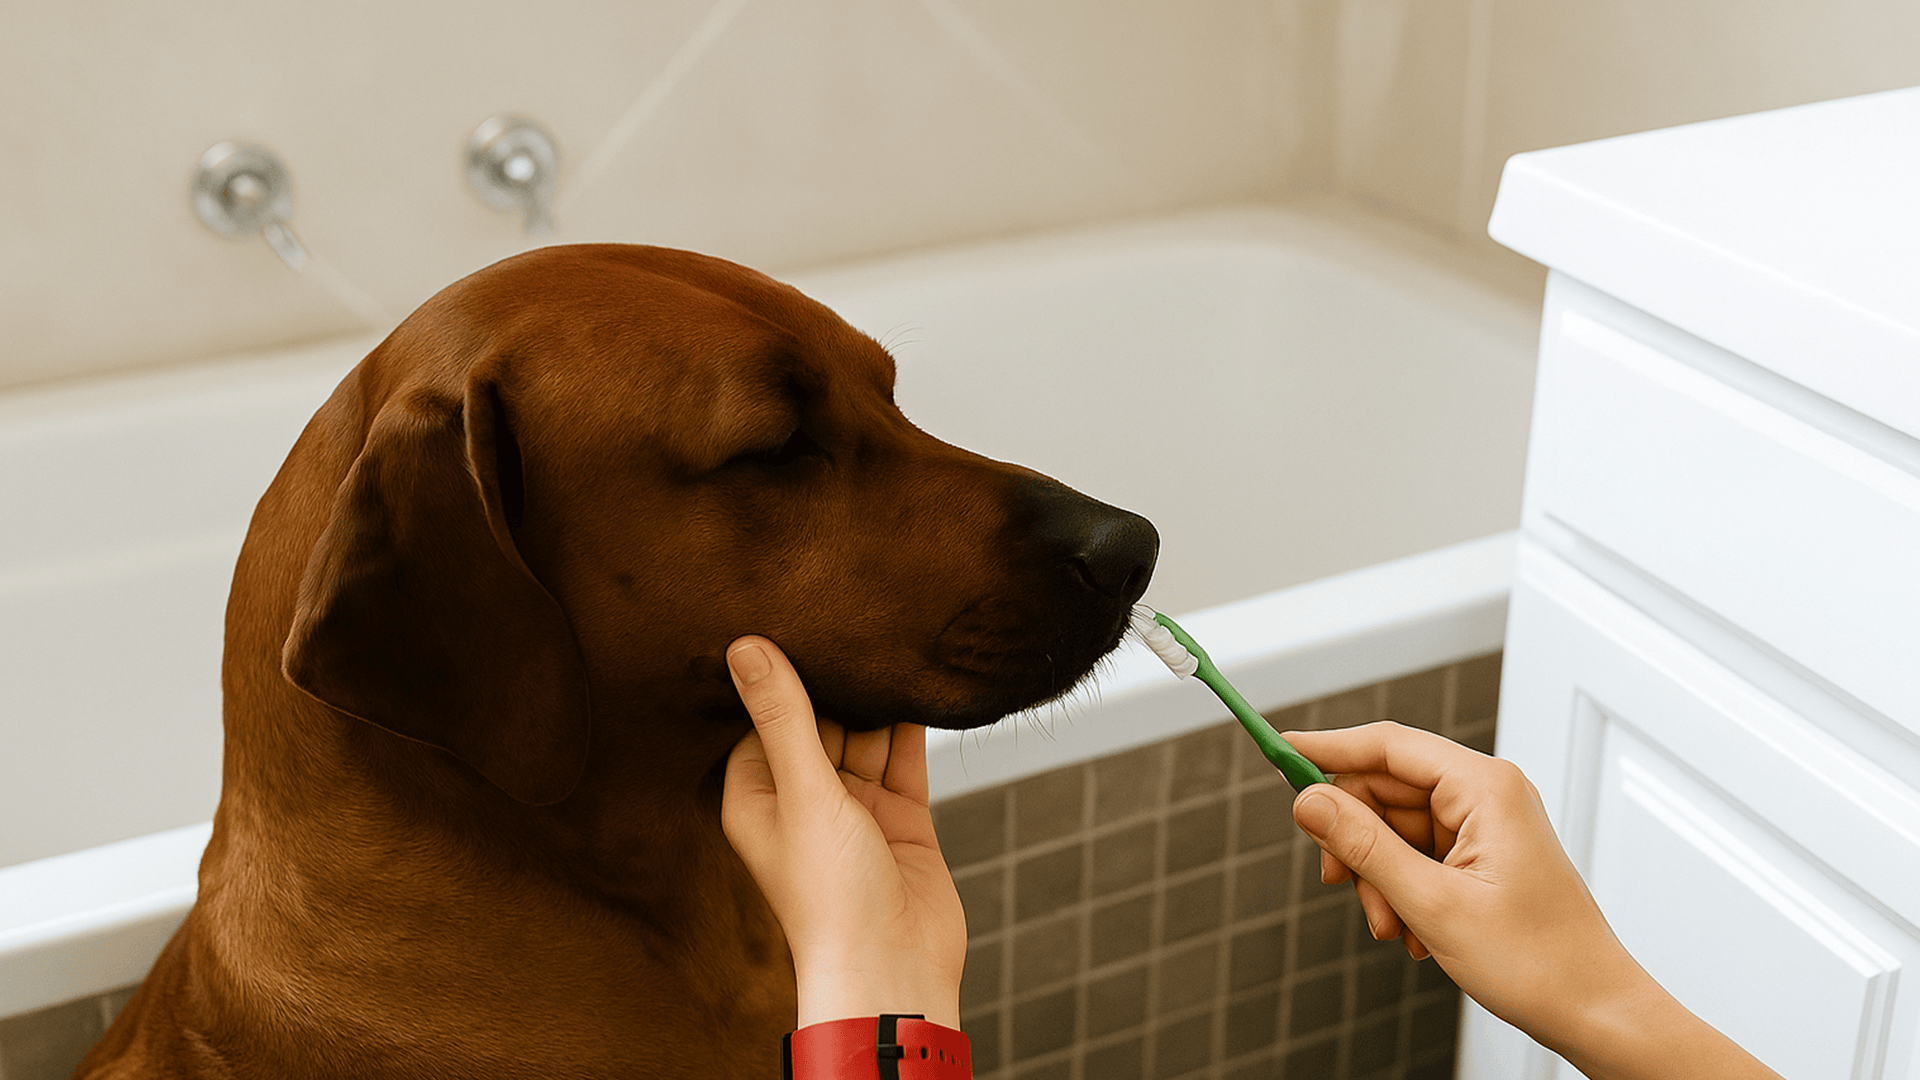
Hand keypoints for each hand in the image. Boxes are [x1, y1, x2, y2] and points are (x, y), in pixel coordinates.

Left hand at [721, 636, 965, 1028]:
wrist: (895, 969)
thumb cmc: (830, 898)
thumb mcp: (804, 791)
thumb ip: (782, 716)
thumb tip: (743, 647)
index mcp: (757, 798)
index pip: (763, 720)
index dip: (780, 677)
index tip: (794, 618)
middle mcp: (803, 802)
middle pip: (818, 725)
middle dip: (834, 684)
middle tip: (852, 614)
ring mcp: (854, 811)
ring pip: (864, 738)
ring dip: (876, 701)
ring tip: (889, 637)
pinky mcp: (901, 820)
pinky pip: (904, 759)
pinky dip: (911, 726)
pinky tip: (919, 682)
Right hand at [1283, 722, 1779, 1079]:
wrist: (1594, 1009)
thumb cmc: (1538, 960)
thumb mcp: (1431, 903)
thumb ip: (1364, 845)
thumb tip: (1310, 801)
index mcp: (1484, 787)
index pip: (1388, 744)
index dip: (1328, 747)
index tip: (1280, 749)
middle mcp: (1488, 794)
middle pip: (1387, 788)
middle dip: (1357, 840)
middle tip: (1340, 883)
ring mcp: (1488, 825)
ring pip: (1397, 828)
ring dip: (1380, 876)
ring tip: (1394, 927)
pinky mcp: (1485, 854)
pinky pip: (1420, 853)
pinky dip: (1403, 889)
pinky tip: (1414, 931)